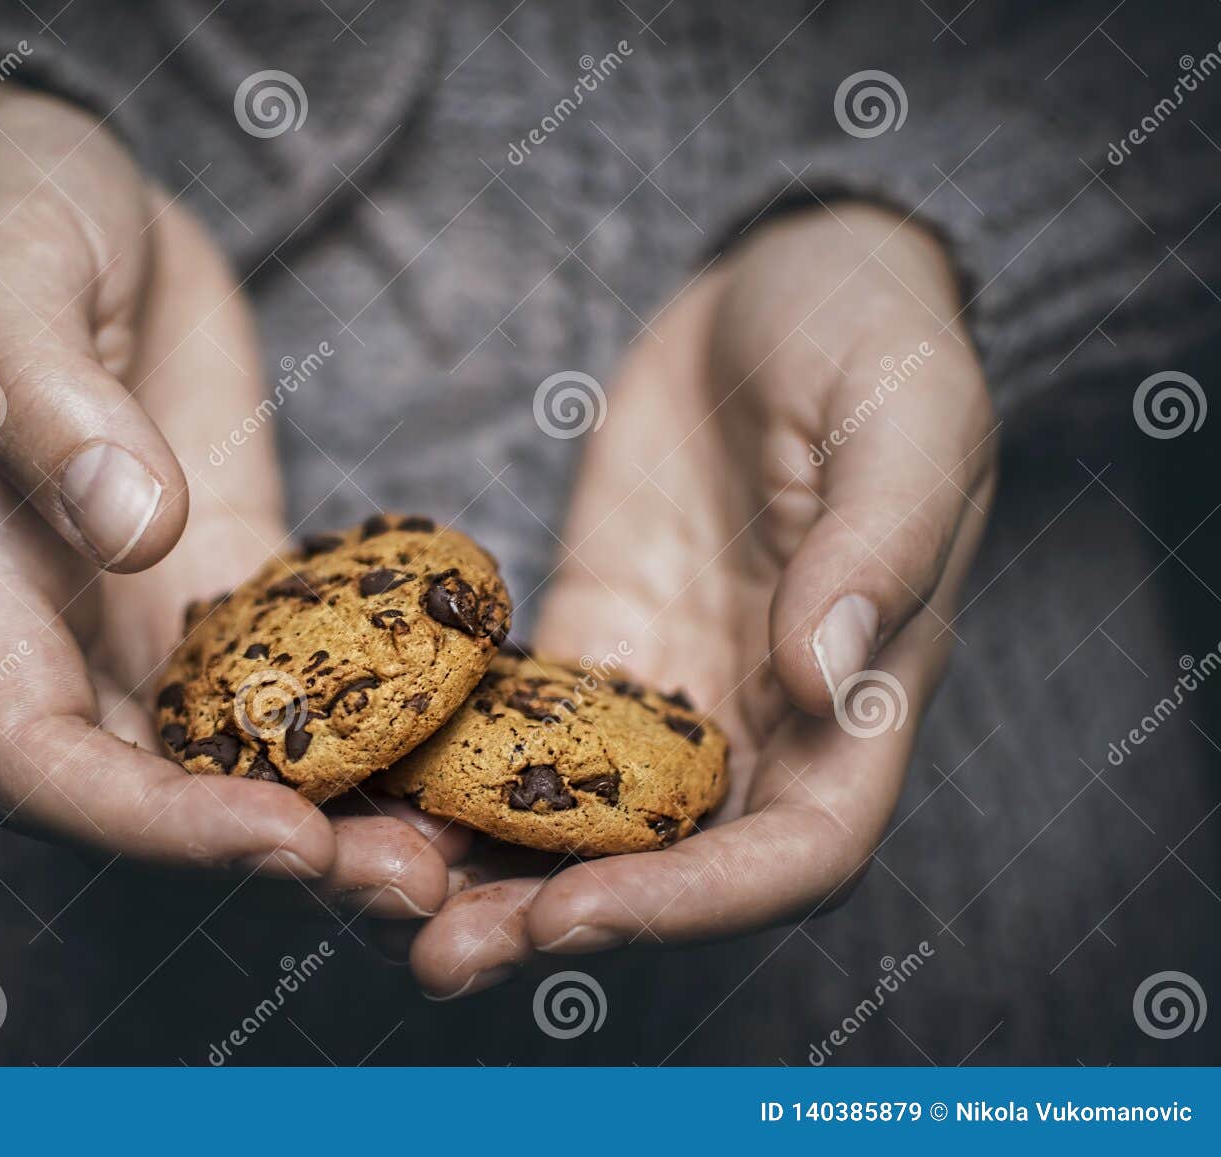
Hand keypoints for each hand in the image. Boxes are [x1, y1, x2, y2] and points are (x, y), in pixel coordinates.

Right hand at [0, 82, 453, 908]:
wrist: (63, 187)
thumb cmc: (2, 215)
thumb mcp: (7, 276)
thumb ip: (52, 400)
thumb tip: (135, 525)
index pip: (44, 760)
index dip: (152, 823)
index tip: (283, 832)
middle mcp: (78, 630)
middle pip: (162, 794)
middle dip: (282, 852)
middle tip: (418, 878)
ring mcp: (164, 610)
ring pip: (250, 752)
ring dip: (352, 808)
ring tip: (468, 841)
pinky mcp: (242, 572)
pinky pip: (312, 668)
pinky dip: (381, 713)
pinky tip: (474, 731)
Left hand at [409, 203, 996, 995]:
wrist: (780, 282)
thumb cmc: (875, 332)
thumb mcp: (902, 413)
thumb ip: (874, 545)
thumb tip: (822, 678)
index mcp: (859, 697)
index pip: (796, 851)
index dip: (694, 903)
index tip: (575, 910)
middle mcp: (757, 720)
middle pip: (666, 866)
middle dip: (554, 915)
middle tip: (431, 949)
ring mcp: (662, 685)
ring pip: (574, 814)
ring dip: (478, 864)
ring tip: (365, 885)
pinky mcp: (587, 635)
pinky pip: (512, 722)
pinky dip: (445, 764)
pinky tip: (359, 780)